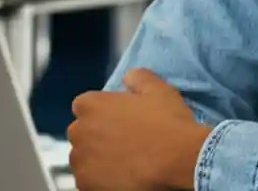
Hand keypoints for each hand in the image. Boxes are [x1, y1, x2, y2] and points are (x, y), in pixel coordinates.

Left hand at [68, 69, 212, 189]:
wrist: (178, 160)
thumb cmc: (168, 124)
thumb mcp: (158, 89)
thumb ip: (137, 78)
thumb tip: (130, 78)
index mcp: (90, 104)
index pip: (85, 106)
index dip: (104, 113)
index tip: (119, 120)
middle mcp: (79, 131)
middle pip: (83, 133)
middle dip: (98, 137)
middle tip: (124, 142)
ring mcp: (81, 161)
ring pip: (84, 159)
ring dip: (98, 159)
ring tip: (125, 162)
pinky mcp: (86, 186)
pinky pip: (89, 182)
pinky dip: (101, 181)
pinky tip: (123, 177)